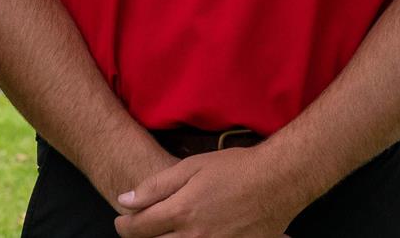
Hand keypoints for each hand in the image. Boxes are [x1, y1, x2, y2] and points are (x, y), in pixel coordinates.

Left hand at [113, 148, 302, 237]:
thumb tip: (125, 200)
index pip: (138, 229)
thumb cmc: (234, 169)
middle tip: (139, 228)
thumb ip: (155, 187)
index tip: (121, 221)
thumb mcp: (190, 168)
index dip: (124, 226)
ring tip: (163, 231)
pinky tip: (190, 234)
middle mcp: (195, 236)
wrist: (277, 182)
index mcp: (182, 212)